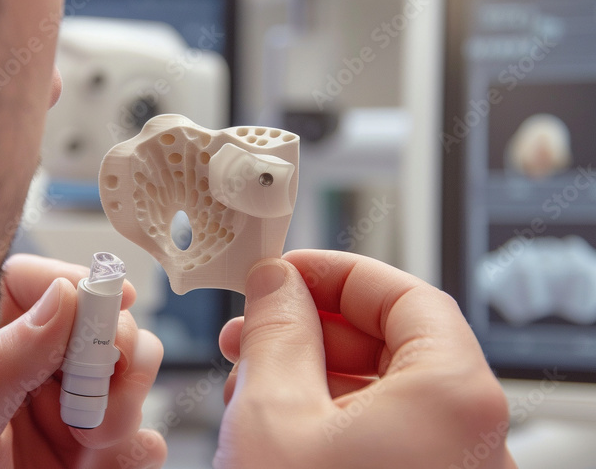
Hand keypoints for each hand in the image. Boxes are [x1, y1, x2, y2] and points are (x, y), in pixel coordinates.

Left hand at [0, 254, 166, 468]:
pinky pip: (146, 436)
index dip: (71, 281)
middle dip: (112, 346)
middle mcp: (30, 374)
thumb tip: (60, 299)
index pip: (28, 285)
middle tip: (101, 380)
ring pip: (134, 369)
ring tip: (92, 440)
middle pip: (98, 318)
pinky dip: (136, 450)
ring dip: (128, 400)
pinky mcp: (101, 458)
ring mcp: (70, 414)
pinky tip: (97, 468)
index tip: (108, 298)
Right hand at [215, 250, 516, 468]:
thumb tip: (277, 287)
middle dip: (312, 329)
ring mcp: (448, 467)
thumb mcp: (274, 411)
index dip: (337, 274)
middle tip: (255, 325)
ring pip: (383, 394)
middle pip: (393, 344)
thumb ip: (278, 330)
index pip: (406, 295)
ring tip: (249, 382)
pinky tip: (274, 425)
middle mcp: (470, 435)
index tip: (286, 270)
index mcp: (454, 397)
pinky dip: (329, 419)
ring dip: (311, 375)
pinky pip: (382, 437)